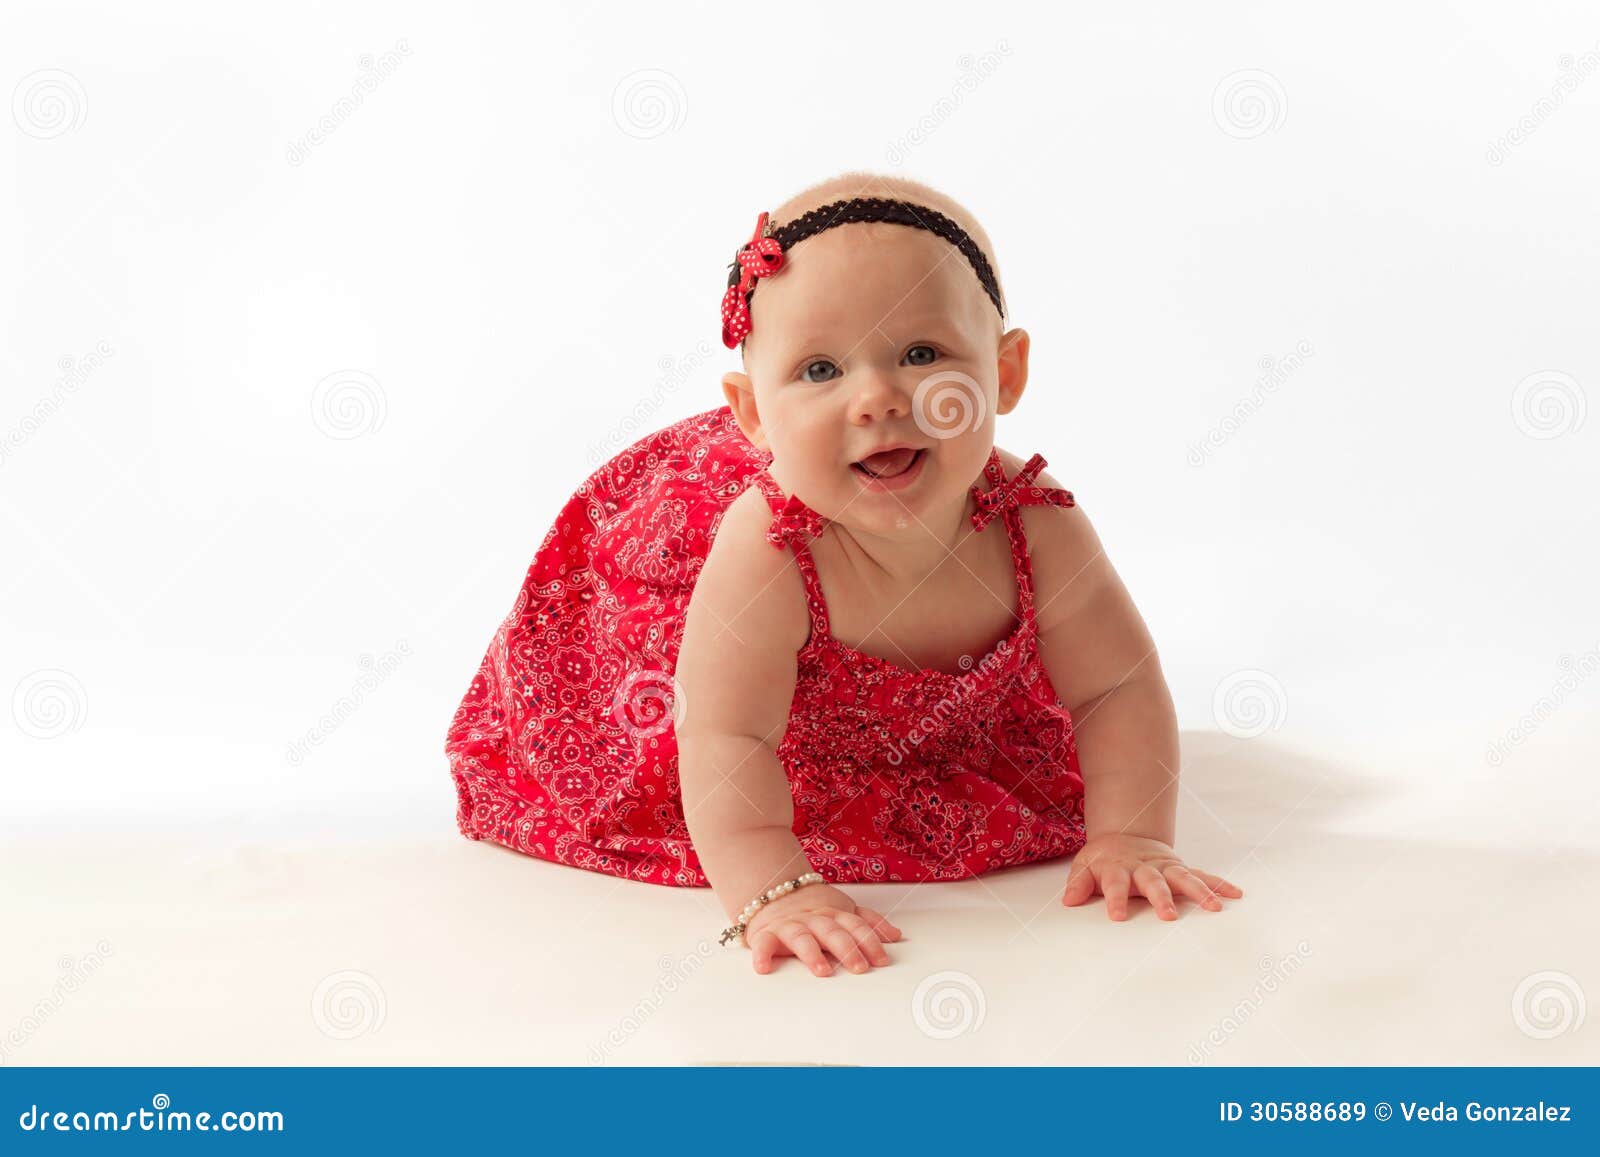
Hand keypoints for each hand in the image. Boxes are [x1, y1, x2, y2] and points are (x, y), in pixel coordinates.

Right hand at [742, 883, 902, 976]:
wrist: (773, 891)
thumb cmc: (812, 909)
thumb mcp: (843, 911)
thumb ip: (869, 922)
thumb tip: (896, 936)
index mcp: (834, 914)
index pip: (856, 926)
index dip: (870, 941)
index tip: (882, 960)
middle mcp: (814, 919)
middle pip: (832, 931)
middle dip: (847, 948)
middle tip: (859, 967)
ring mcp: (790, 925)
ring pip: (802, 937)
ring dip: (812, 953)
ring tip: (822, 970)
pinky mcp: (767, 934)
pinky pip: (763, 943)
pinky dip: (762, 955)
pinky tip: (764, 968)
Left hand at [1062, 833, 1242, 920]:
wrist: (1124, 836)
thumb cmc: (1103, 860)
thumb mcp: (1084, 866)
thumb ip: (1078, 883)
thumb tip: (1068, 900)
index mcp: (1118, 869)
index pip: (1114, 885)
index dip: (1115, 899)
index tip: (1116, 916)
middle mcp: (1144, 868)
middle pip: (1153, 882)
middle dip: (1162, 898)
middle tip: (1169, 916)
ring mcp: (1165, 867)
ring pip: (1183, 878)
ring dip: (1199, 892)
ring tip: (1214, 907)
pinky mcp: (1180, 868)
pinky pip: (1202, 876)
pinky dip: (1218, 884)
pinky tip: (1235, 893)